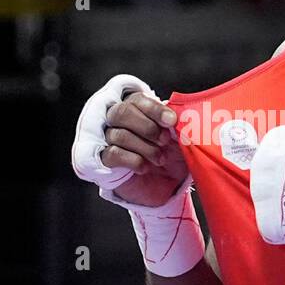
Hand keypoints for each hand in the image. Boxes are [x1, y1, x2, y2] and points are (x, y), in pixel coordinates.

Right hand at [71, 74, 190, 208]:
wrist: (166, 184)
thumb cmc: (172, 154)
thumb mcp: (180, 138)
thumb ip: (176, 123)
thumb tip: (178, 115)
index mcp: (137, 108)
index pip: (138, 100)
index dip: (155, 109)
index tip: (171, 121)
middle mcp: (119, 120)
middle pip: (122, 112)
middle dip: (147, 127)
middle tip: (164, 140)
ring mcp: (109, 139)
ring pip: (118, 135)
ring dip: (144, 147)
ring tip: (160, 158)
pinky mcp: (105, 159)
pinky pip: (113, 154)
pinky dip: (133, 160)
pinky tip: (145, 167)